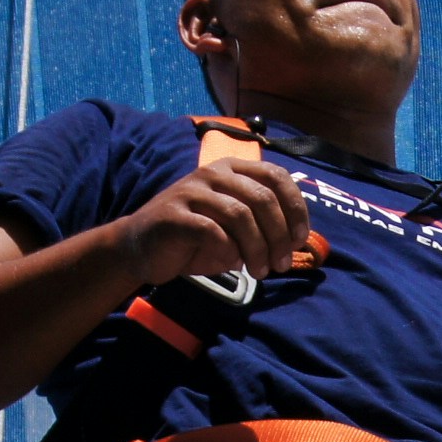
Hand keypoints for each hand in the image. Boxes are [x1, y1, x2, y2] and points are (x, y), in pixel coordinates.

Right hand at [119, 162, 311, 286]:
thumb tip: (296, 239)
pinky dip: (228, 251)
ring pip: (240, 215)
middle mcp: (213, 173)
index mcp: (232, 169)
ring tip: (261, 271)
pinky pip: (212, 230)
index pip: (276, 176)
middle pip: (262, 198)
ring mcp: (192, 191)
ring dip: (258, 248)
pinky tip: (233, 264)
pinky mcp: (174, 215)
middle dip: (279, 236)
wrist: (141, 248)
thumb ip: (262, 226)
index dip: (295, 208)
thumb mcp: (235, 229)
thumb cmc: (195, 239)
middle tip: (282, 264)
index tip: (300, 239)